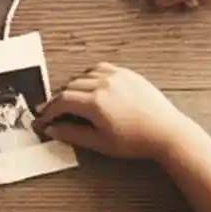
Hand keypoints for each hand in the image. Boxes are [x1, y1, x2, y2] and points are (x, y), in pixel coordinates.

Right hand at [34, 62, 194, 160]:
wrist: (166, 132)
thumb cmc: (135, 141)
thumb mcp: (100, 143)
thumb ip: (72, 135)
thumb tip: (52, 130)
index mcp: (95, 102)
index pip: (62, 101)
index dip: (49, 109)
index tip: (44, 117)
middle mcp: (103, 84)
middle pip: (70, 86)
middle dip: (59, 99)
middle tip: (55, 111)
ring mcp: (116, 76)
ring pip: (83, 75)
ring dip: (73, 86)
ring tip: (72, 100)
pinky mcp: (127, 73)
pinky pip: (101, 68)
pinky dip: (90, 76)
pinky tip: (90, 86)